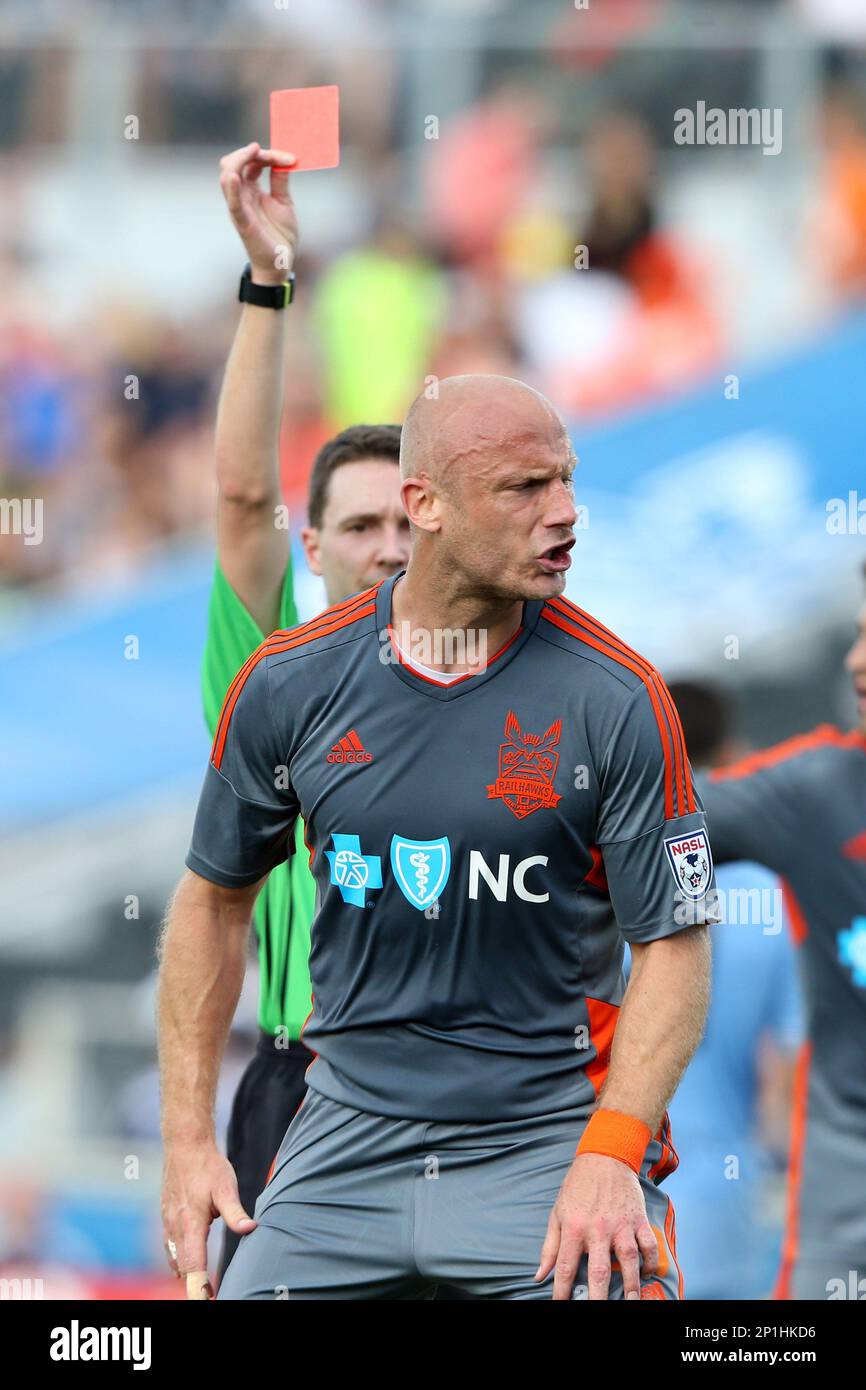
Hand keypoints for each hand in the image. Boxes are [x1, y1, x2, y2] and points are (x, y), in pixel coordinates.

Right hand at [161, 1141, 256, 1298]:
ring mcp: (167, 1223)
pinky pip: (169, 1247)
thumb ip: (236, 1213)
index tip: (205, 1299)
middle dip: (194, 1284)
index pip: (193, 1265)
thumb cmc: (208, 1166)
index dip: (198, 1286)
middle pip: (182, 1267)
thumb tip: (250, 1230)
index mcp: (191, 1224)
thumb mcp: (226, 1188)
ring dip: (186, 1272)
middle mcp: (175, 1227)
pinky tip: (187, 1262)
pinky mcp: (165, 1218)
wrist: (185, 1146)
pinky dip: (178, 1259)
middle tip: (210, 1294)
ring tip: (202, 1284)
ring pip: (174, 1259)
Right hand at [218, 141, 298, 283]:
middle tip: (267, 152)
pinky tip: (234, 176)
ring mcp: (240, 208)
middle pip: (232, 163)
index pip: (251, 162)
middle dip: (248, 152)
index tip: (290, 158)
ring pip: (227, 177)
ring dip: (237, 160)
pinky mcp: (242, 222)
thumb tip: (285, 159)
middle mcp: (241, 195)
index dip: (267, 155)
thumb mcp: (284, 202)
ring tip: (253, 151)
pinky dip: (231, 188)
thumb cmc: (280, 234)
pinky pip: (233, 203)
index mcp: (251, 189)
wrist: (282, 262)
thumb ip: (280, 181)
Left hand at [535, 1152, 657, 1299]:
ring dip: (631, 1286)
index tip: (561, 1306)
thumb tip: (539, 1276)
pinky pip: (648, 1245)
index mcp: (574, 1227)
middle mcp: (598, 1228)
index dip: (562, 1291)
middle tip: (598, 1311)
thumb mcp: (557, 1213)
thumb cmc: (578, 1186)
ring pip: (628, 1261)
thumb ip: (549, 1247)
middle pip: (599, 1271)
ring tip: (631, 1303)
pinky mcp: (639, 1219)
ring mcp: (621, 1224)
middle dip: (599, 1297)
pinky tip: (647, 1274)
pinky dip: (650, 1262)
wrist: (604, 1156)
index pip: (565, 1267)